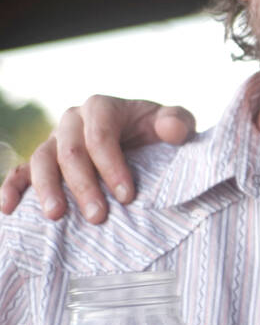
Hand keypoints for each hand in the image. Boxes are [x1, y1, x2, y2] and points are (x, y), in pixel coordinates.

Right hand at [0, 97, 194, 223]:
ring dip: (47, 190)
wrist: (143, 142)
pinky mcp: (42, 160)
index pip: (101, 136)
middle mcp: (73, 120)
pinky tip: (9, 208)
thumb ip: (177, 122)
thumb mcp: (174, 123)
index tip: (127, 196)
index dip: (112, 166)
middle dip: (84, 186)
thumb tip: (172, 129)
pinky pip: (20, 171)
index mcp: (102, 108)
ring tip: (56, 216)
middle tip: (98, 217)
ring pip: (41, 161)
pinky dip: (11, 188)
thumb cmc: (158, 134)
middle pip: (70, 152)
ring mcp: (54, 140)